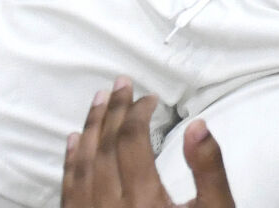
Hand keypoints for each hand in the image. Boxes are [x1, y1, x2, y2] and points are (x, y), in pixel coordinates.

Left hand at [61, 79, 234, 207]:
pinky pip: (68, 192)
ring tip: (98, 101)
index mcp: (146, 202)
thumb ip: (210, 168)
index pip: (131, 142)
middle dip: (111, 111)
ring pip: (81, 166)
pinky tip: (73, 143)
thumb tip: (199, 124)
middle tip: (120, 83)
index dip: (137, 112)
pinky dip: (69, 162)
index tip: (149, 96)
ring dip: (89, 129)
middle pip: (103, 148)